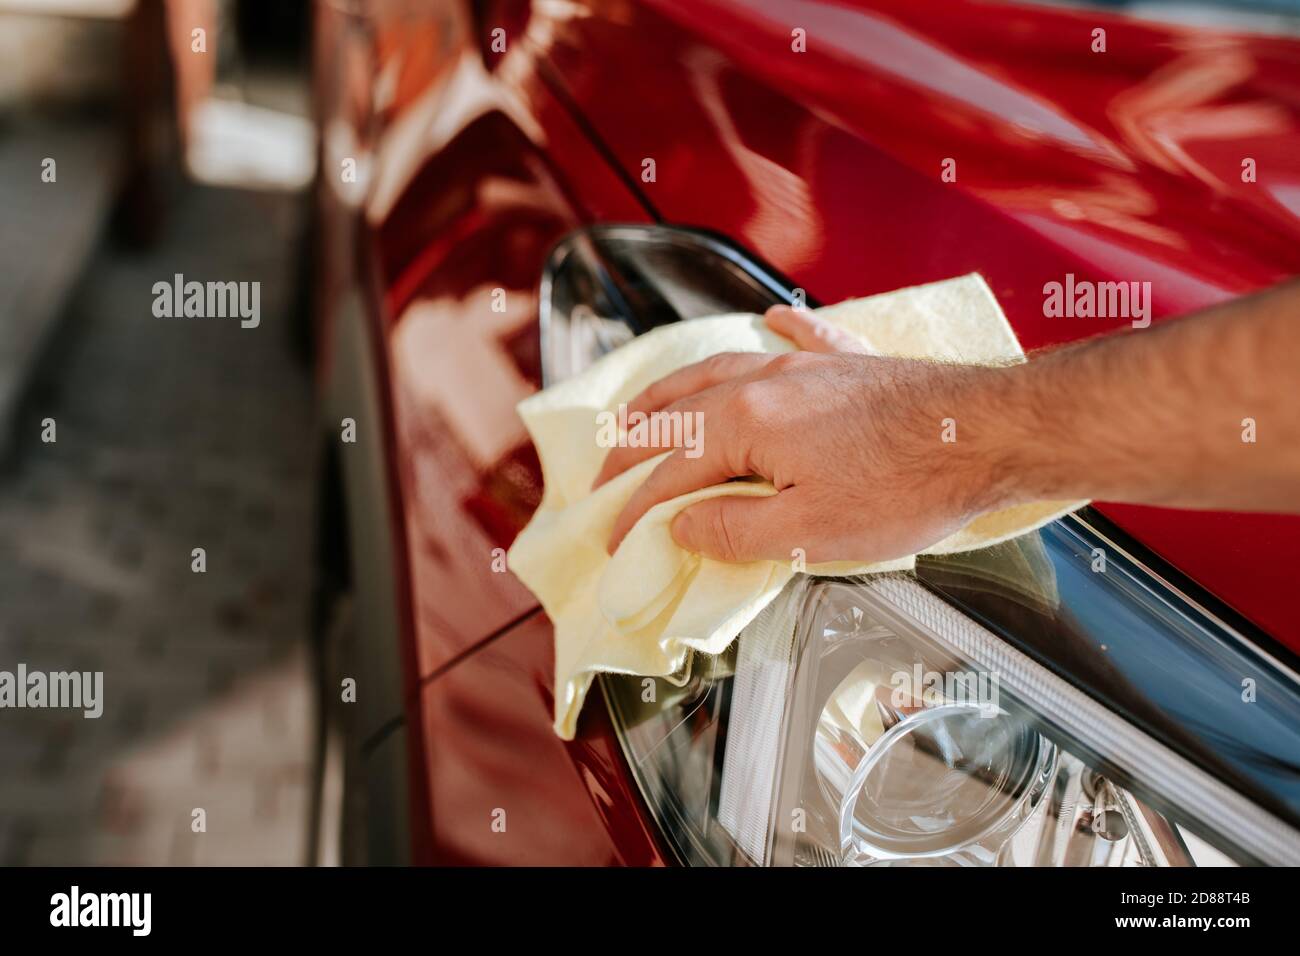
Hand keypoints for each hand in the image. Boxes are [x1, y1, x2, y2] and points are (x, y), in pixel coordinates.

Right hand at [594, 305, 1007, 564]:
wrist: (988, 432)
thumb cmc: (906, 486)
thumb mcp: (809, 532)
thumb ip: (734, 530)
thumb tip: (682, 527)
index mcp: (746, 425)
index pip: (669, 474)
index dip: (634, 511)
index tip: (613, 540)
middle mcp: (764, 383)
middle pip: (677, 413)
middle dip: (631, 448)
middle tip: (601, 477)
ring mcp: (806, 368)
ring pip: (718, 370)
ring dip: (672, 394)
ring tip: (643, 411)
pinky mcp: (848, 366)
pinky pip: (800, 338)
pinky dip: (777, 333)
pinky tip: (770, 322)